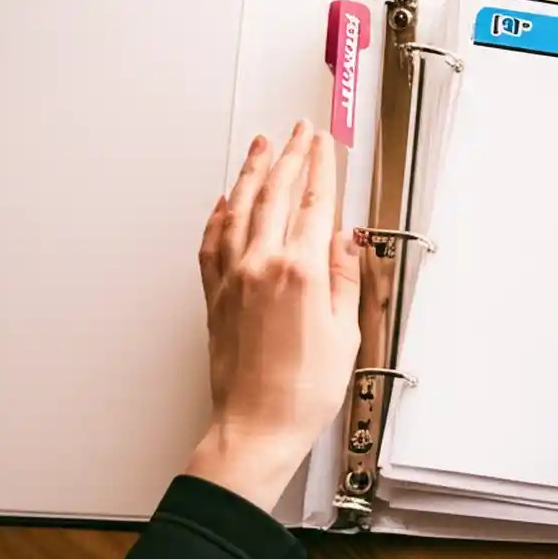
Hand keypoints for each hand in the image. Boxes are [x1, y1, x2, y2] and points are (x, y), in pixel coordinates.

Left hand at [187, 120, 360, 511]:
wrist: (257, 426)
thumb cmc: (303, 392)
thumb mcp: (344, 332)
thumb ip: (343, 278)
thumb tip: (344, 241)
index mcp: (300, 273)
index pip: (313, 202)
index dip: (320, 166)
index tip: (324, 143)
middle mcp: (261, 266)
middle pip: (275, 194)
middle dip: (289, 156)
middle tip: (298, 132)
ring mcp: (233, 278)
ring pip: (239, 208)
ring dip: (252, 172)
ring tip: (261, 146)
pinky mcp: (215, 295)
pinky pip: (213, 240)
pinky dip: (220, 214)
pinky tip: (225, 201)